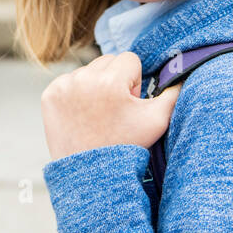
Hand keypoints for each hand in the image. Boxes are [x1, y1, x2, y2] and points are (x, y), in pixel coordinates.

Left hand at [40, 51, 182, 160]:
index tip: (128, 105)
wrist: (91, 173)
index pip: (129, 59)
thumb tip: (183, 73)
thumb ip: (174, 93)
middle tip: (114, 111)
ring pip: (88, 70)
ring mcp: (62, 87)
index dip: (134, 83)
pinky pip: (69, 81)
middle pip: (107, 61)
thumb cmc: (127, 146)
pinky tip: (82, 115)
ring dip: (95, 85)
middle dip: (115, 80)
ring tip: (98, 114)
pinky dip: (76, 94)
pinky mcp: (50, 95)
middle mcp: (83, 79)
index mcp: (110, 81)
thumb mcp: (158, 121)